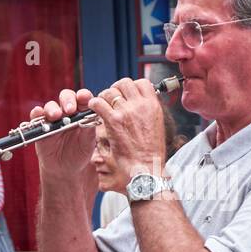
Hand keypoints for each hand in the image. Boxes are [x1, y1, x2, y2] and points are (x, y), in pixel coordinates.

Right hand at [29, 88, 97, 177]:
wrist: (65, 169)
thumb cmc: (79, 153)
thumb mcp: (88, 142)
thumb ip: (89, 128)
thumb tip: (93, 114)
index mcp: (82, 113)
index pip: (83, 98)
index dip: (84, 95)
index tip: (84, 98)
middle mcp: (67, 113)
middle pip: (66, 97)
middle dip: (68, 100)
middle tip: (70, 110)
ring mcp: (53, 119)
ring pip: (51, 106)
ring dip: (52, 108)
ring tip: (55, 116)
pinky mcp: (40, 126)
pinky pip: (36, 115)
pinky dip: (37, 112)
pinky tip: (39, 113)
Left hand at [89, 78, 166, 192]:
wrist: (146, 168)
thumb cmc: (151, 153)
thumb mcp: (156, 126)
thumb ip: (147, 111)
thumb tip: (138, 104)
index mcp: (153, 106)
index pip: (141, 83)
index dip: (131, 87)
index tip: (125, 94)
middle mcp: (141, 105)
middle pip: (124, 83)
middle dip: (115, 89)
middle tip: (110, 99)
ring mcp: (127, 111)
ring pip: (109, 92)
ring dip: (103, 97)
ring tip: (101, 106)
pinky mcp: (113, 120)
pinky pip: (98, 103)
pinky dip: (94, 105)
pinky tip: (94, 111)